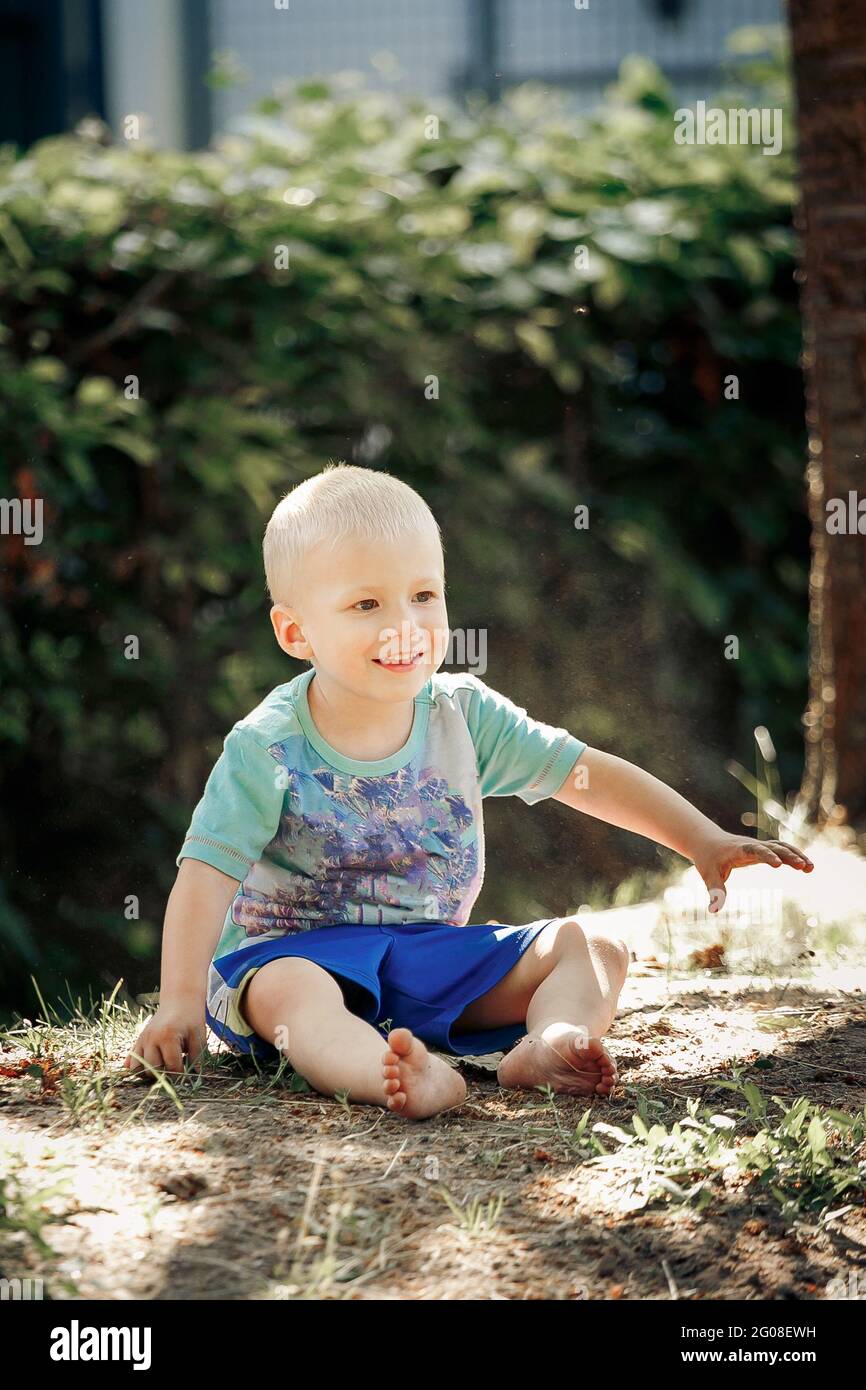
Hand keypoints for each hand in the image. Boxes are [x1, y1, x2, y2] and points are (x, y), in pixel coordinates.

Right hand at [123, 999, 207, 1075]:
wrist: (179, 1000)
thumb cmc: (191, 1018)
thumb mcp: (199, 1036)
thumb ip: (197, 1058)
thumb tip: (196, 1078)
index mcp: (167, 1037)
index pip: (172, 1067)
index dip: (181, 1074)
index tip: (188, 1074)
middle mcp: (150, 1039)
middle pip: (153, 1070)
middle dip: (165, 1074)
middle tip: (176, 1068)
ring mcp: (142, 1040)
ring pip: (137, 1068)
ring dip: (150, 1072)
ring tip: (163, 1066)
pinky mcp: (138, 1041)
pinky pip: (131, 1061)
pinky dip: (138, 1066)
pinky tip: (152, 1063)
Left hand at [693, 833, 813, 913]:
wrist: (708, 841)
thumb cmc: (708, 859)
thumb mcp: (708, 875)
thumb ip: (714, 891)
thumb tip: (714, 911)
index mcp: (738, 850)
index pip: (754, 851)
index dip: (766, 856)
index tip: (778, 865)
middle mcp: (752, 845)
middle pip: (773, 847)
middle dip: (788, 856)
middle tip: (803, 866)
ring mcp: (759, 846)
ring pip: (781, 846)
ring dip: (796, 854)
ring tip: (811, 868)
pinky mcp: (763, 849)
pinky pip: (782, 849)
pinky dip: (794, 855)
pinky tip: (806, 866)